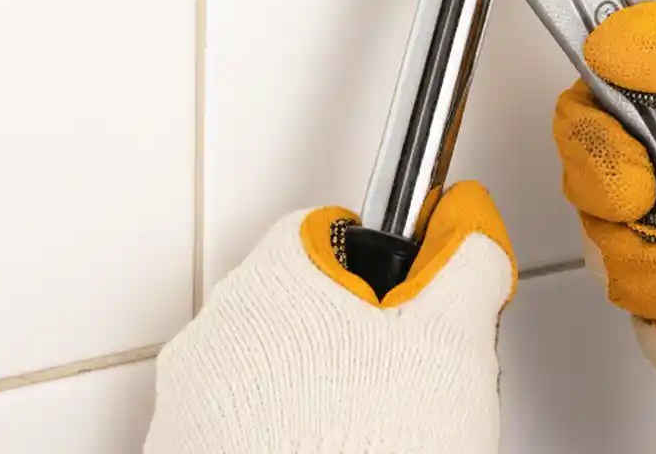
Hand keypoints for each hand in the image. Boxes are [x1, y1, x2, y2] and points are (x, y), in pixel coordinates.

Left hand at [144, 182, 515, 453]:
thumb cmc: (374, 447)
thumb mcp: (454, 341)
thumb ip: (466, 262)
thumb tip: (470, 223)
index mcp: (272, 281)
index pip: (324, 233)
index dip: (377, 269)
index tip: (405, 307)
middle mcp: (212, 336)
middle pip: (293, 303)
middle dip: (345, 333)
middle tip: (396, 383)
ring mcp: (185, 406)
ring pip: (264, 370)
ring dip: (307, 389)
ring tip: (363, 433)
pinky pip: (236, 428)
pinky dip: (274, 437)